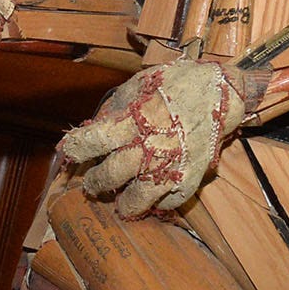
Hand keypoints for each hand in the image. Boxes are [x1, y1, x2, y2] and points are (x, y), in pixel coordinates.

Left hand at [58, 58, 247, 215]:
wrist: (219, 92)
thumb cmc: (174, 85)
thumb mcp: (138, 86)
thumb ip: (115, 109)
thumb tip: (95, 127)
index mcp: (132, 121)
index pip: (93, 141)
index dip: (75, 148)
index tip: (69, 151)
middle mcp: (148, 147)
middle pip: (109, 176)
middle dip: (95, 182)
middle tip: (92, 183)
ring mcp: (169, 167)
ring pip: (136, 200)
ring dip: (124, 204)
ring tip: (120, 202)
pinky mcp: (189, 179)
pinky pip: (167, 203)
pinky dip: (157, 203)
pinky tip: (153, 196)